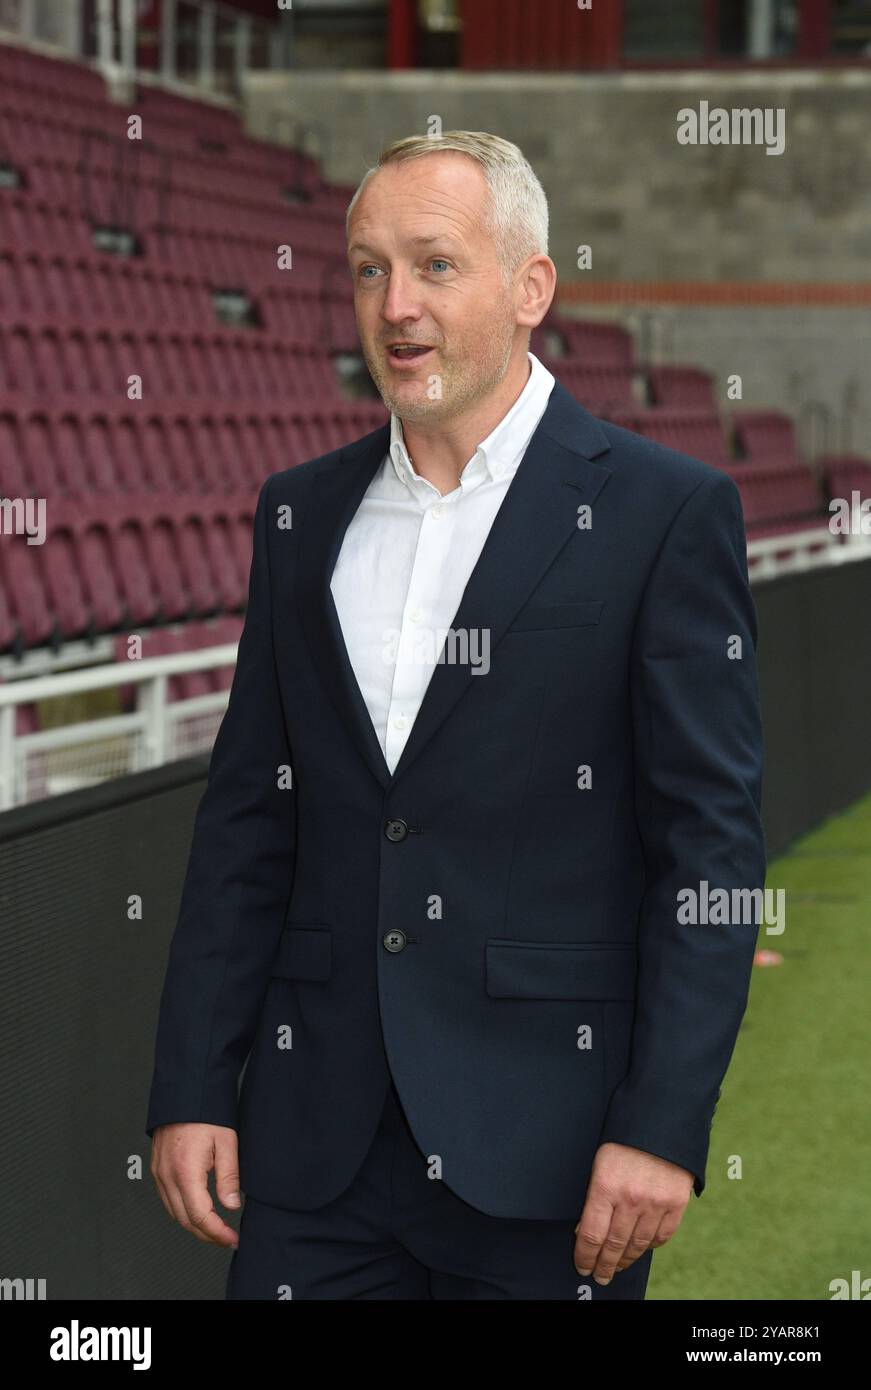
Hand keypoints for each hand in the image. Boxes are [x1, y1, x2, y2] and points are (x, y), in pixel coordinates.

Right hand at [150, 1123, 240, 1247]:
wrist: (184, 1092)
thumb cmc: (206, 1112)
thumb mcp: (227, 1141)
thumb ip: (229, 1176)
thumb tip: (232, 1206)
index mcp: (186, 1171)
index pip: (200, 1216)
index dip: (217, 1233)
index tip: (232, 1239)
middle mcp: (167, 1176)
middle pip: (184, 1220)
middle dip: (206, 1234)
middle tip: (226, 1238)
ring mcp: (158, 1173)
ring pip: (174, 1212)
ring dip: (194, 1225)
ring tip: (215, 1229)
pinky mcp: (156, 1168)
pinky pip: (167, 1199)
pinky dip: (182, 1211)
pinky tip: (196, 1211)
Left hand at [573, 1142, 692, 1283]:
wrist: (663, 1115)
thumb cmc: (625, 1136)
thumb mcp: (600, 1160)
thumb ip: (594, 1195)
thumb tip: (585, 1230)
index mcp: (605, 1186)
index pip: (591, 1235)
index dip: (584, 1256)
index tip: (581, 1266)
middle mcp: (630, 1199)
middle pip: (614, 1245)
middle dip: (604, 1265)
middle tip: (599, 1276)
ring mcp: (656, 1202)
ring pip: (638, 1244)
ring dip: (626, 1260)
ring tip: (617, 1267)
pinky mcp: (676, 1203)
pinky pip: (662, 1235)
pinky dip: (650, 1245)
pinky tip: (642, 1248)